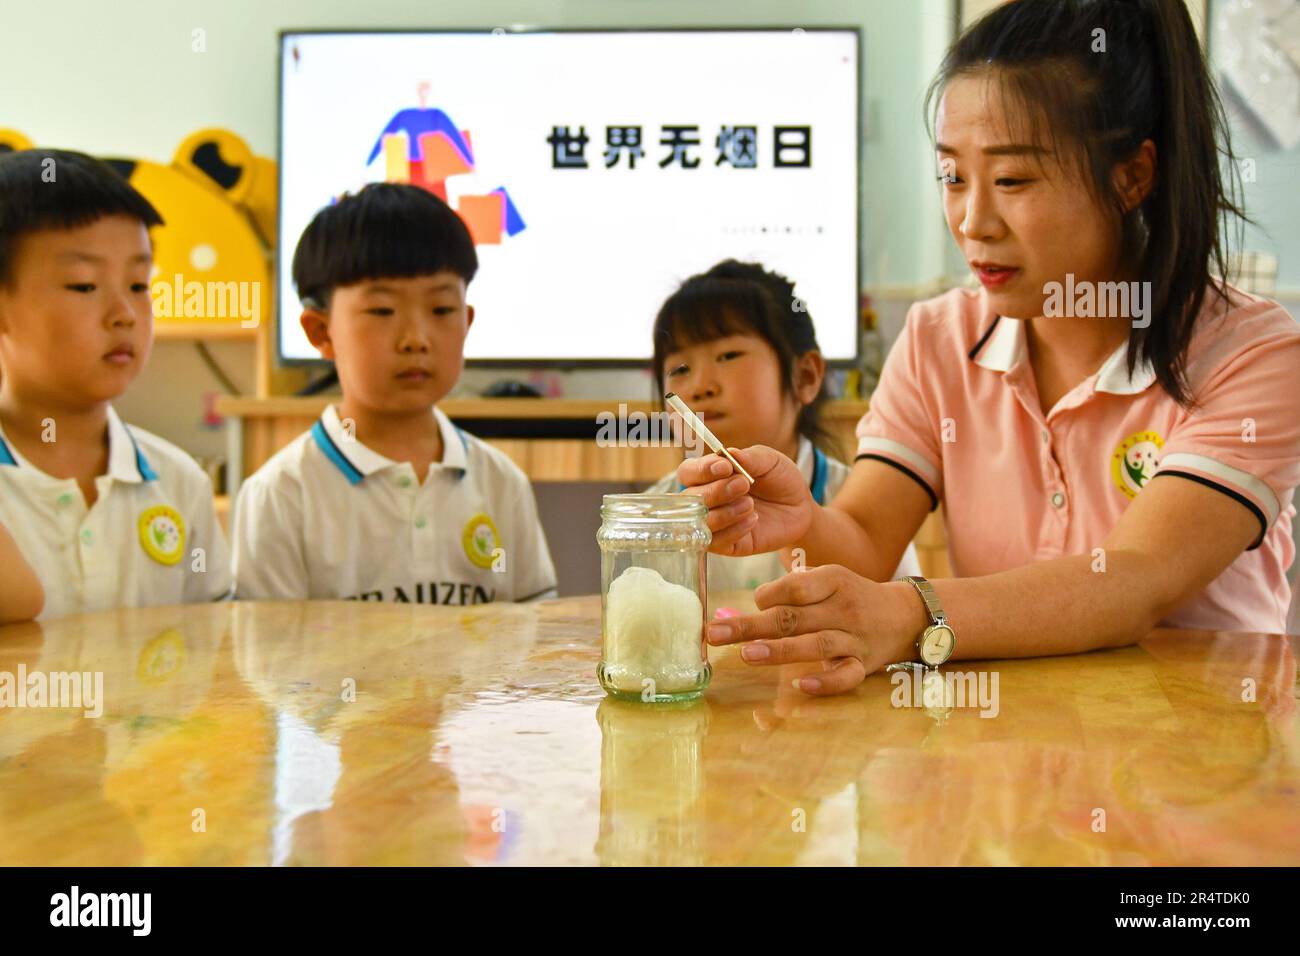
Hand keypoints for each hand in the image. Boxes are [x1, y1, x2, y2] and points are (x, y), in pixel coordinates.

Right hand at [675, 445, 812, 556]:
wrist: (800, 507)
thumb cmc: (780, 480)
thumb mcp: (770, 461)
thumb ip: (750, 457)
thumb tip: (728, 453)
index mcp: (710, 475)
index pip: (688, 472)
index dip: (702, 470)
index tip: (725, 467)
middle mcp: (707, 500)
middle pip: (689, 499)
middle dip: (715, 491)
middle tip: (743, 485)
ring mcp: (715, 524)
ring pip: (701, 522)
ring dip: (725, 512)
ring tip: (750, 505)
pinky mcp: (728, 545)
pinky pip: (716, 543)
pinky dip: (733, 530)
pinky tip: (753, 520)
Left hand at [704, 564, 922, 694]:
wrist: (905, 615)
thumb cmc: (851, 597)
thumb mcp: (827, 581)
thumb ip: (792, 590)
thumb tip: (747, 607)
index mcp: (833, 580)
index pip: (795, 588)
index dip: (768, 596)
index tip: (748, 605)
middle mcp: (844, 608)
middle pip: (794, 617)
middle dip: (751, 626)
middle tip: (715, 634)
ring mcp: (855, 638)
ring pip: (816, 644)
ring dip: (780, 651)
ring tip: (747, 655)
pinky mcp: (865, 665)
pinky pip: (847, 675)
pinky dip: (826, 681)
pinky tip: (802, 685)